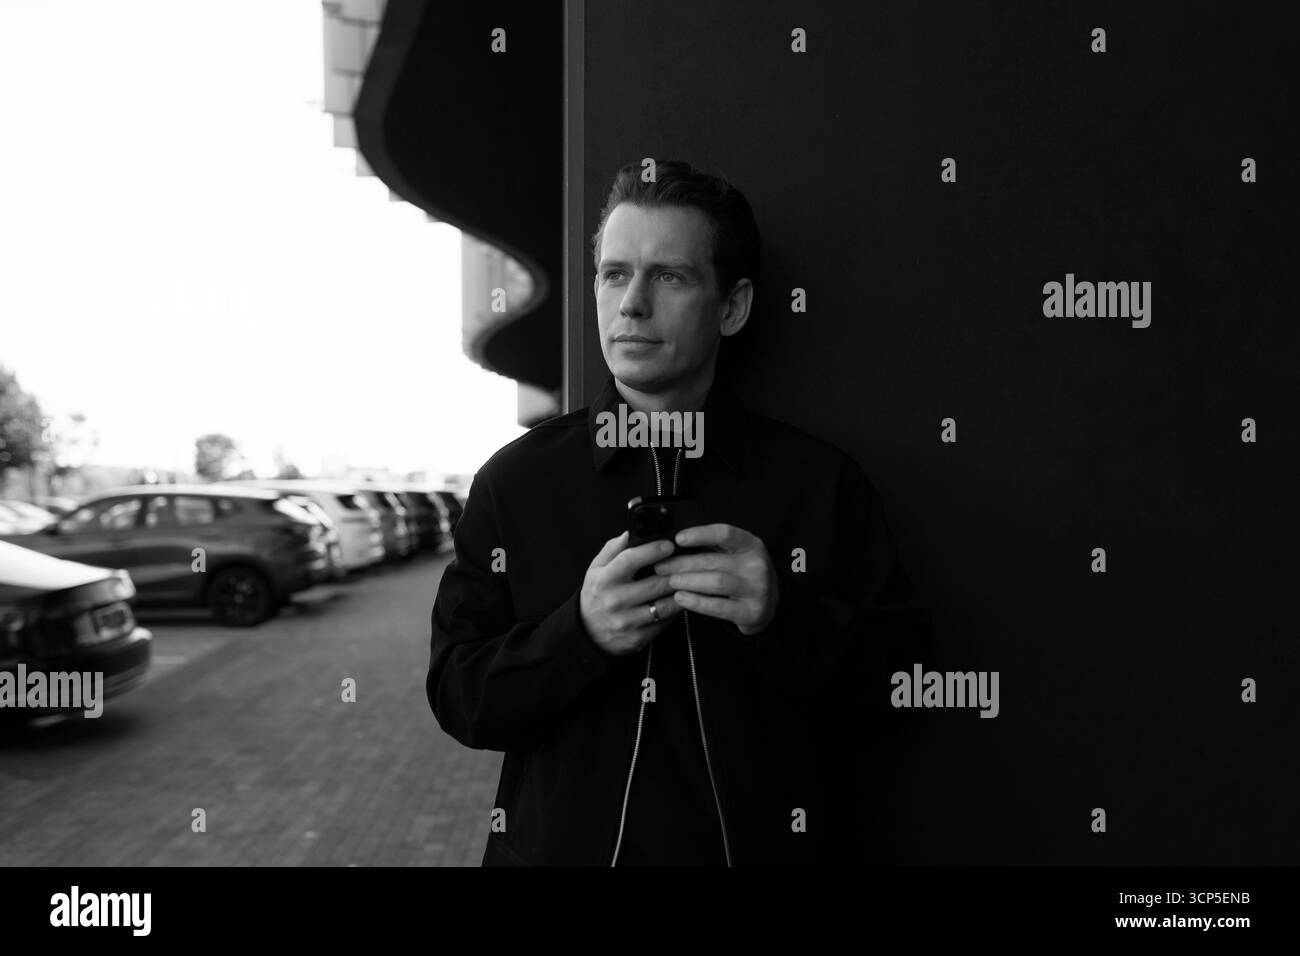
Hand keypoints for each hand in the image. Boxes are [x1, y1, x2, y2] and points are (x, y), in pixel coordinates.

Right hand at [579, 531, 683, 654]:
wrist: (587, 632)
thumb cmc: (596, 595)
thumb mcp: (596, 569)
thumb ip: (612, 549)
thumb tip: (629, 533)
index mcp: (605, 580)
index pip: (630, 560)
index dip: (653, 550)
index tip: (669, 544)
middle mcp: (615, 601)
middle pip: (655, 584)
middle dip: (675, 572)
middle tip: (687, 563)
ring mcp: (627, 621)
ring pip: (665, 605)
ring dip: (680, 592)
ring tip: (688, 582)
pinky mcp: (638, 638)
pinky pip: (665, 622)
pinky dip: (675, 610)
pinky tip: (678, 601)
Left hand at [653, 524, 779, 636]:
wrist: (768, 605)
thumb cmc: (743, 575)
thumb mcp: (735, 555)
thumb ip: (712, 547)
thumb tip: (676, 544)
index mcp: (752, 545)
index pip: (725, 533)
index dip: (700, 534)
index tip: (678, 539)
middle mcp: (757, 565)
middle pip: (714, 561)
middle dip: (683, 563)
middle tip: (662, 567)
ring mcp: (757, 590)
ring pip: (716, 582)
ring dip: (688, 582)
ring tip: (670, 581)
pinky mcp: (751, 612)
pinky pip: (718, 606)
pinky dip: (696, 602)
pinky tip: (681, 598)